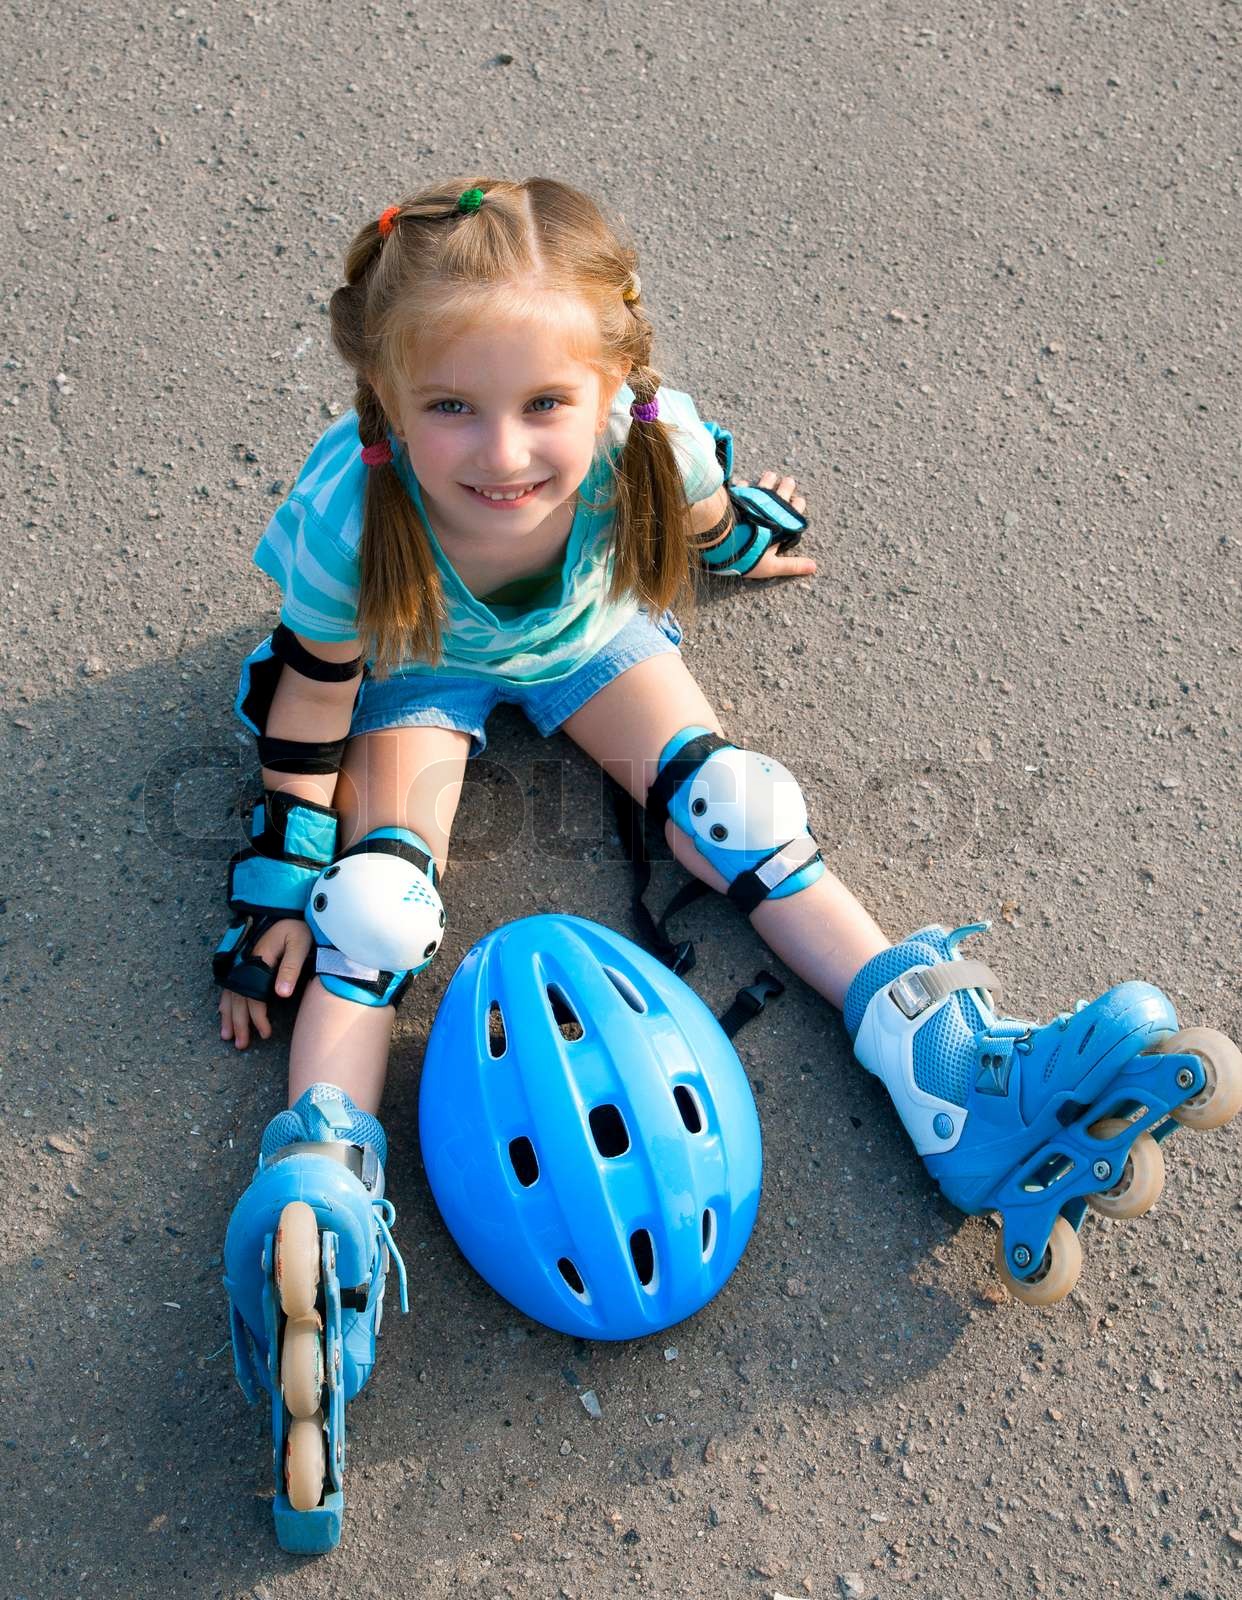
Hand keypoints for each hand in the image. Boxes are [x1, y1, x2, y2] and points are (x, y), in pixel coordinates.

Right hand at [218, 918, 312, 1049]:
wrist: (288, 913)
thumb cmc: (297, 929)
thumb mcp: (299, 945)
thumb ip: (290, 968)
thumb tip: (282, 995)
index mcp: (257, 961)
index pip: (253, 997)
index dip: (257, 1018)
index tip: (265, 1034)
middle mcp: (245, 964)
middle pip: (238, 1000)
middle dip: (239, 1024)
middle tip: (241, 1045)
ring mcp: (242, 965)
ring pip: (230, 995)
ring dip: (228, 1017)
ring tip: (227, 1036)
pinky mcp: (244, 964)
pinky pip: (230, 987)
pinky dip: (226, 1003)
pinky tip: (224, 1014)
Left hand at [738, 472, 815, 579]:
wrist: (724, 543)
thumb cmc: (749, 556)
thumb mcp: (772, 565)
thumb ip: (792, 565)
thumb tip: (814, 567)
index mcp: (783, 521)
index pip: (797, 508)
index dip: (798, 504)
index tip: (797, 502)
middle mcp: (771, 506)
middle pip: (785, 489)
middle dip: (787, 486)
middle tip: (788, 482)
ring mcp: (755, 498)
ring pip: (766, 481)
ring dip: (769, 479)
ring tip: (770, 476)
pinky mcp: (739, 495)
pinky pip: (743, 486)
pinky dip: (744, 485)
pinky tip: (742, 484)